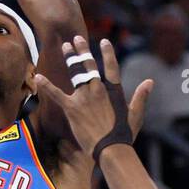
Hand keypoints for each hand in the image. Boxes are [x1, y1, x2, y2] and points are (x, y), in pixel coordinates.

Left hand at [32, 36, 153, 161]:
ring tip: (65, 47)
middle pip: (89, 65)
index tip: (104, 41)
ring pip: (75, 73)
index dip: (107, 53)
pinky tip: (37, 76)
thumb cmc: (123, 135)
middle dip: (82, 51)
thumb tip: (150, 81)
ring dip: (70, 58)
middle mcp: (98, 90)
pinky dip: (46, 85)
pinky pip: (57, 94)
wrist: (110, 149)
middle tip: (76, 39)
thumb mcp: (136, 114)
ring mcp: (84, 98)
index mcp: (114, 91)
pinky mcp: (72, 108)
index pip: (111, 67)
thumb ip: (141, 96)